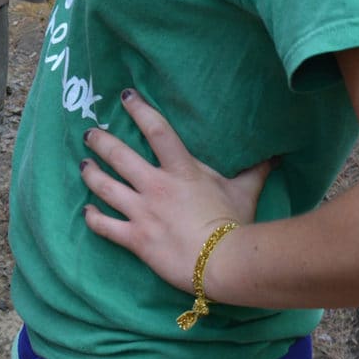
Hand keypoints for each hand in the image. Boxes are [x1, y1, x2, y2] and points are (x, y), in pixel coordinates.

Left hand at [80, 89, 271, 296]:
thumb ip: (254, 172)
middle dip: (101, 141)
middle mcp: (156, 186)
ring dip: (91, 174)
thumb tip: (275, 157)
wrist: (224, 262)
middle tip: (89, 133)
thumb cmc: (235, 224)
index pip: (157, 130)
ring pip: (105, 187)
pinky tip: (87, 211)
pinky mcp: (136, 239)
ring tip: (84, 165)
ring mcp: (142, 212)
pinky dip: (93, 218)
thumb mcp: (245, 192)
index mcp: (181, 170)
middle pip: (119, 155)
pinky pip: (105, 226)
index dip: (139, 110)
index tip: (125, 96)